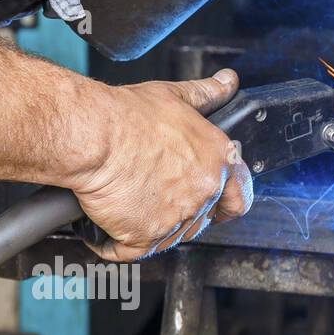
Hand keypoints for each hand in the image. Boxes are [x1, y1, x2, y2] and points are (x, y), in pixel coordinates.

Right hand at [71, 69, 253, 262]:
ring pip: (168, 238)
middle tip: (153, 196)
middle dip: (179, 212)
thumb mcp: (174, 96)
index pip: (239, 197)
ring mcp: (175, 219)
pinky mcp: (145, 238)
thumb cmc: (127, 116)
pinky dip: (116, 243)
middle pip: (200, 220)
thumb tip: (227, 82)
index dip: (226, 203)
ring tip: (128, 206)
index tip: (216, 206)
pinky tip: (105, 229)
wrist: (94, 137)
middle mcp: (202, 193)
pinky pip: (132, 252)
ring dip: (149, 228)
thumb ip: (206, 94)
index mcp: (216, 160)